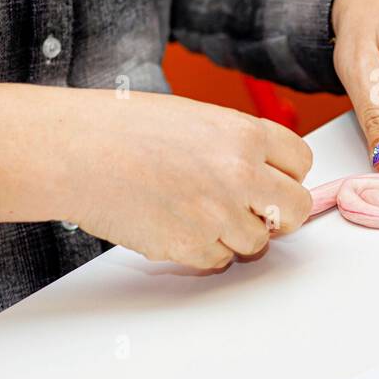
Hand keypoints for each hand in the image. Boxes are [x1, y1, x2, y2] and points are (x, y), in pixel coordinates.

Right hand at [0, 84, 312, 268]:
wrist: (77, 153)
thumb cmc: (123, 129)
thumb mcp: (196, 119)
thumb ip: (235, 145)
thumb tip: (260, 173)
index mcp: (245, 135)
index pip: (301, 162)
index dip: (287, 175)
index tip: (275, 181)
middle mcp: (241, 175)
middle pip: (297, 209)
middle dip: (282, 214)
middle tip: (259, 212)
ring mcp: (219, 215)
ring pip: (258, 242)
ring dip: (238, 234)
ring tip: (202, 214)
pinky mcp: (192, 247)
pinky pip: (219, 260)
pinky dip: (204, 250)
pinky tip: (179, 226)